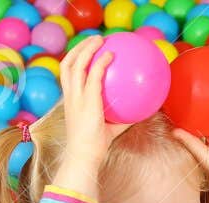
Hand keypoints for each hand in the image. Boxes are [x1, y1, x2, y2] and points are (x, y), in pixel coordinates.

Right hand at [56, 37, 131, 175]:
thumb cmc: (95, 147)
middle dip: (78, 48)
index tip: (87, 52)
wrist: (84, 157)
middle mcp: (70, 97)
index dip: (75, 61)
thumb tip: (140, 112)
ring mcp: (76, 98)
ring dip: (87, 48)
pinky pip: (93, 75)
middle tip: (94, 40)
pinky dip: (101, 62)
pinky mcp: (86, 101)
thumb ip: (121, 118)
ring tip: (100, 40)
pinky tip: (112, 55)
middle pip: (67, 64)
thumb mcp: (110, 129)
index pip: (67, 76)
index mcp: (71, 102)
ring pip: (76, 64)